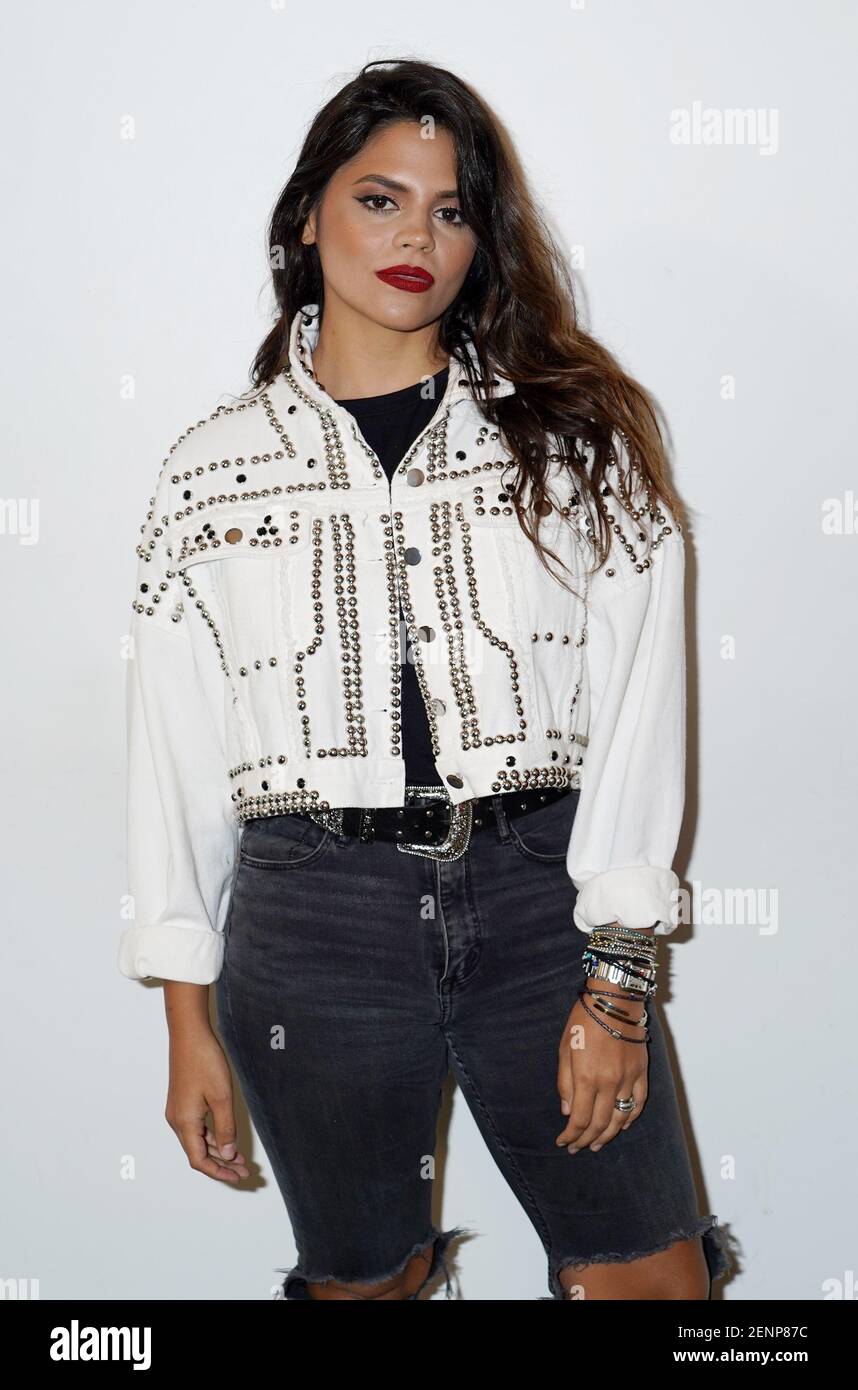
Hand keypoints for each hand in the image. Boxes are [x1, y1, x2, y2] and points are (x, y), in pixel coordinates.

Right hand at [165, 1026, 250, 1182]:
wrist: (189, 1034)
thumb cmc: (204, 1061)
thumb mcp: (221, 1097)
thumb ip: (225, 1128)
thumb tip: (229, 1154)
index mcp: (185, 1123)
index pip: (199, 1160)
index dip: (218, 1172)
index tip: (237, 1177)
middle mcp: (177, 1121)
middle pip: (198, 1153)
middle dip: (222, 1164)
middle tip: (245, 1171)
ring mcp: (178, 1111)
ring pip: (198, 1141)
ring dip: (218, 1151)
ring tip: (241, 1159)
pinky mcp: (182, 1102)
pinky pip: (197, 1128)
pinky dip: (213, 1137)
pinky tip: (227, 1139)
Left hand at [555, 983, 648, 1154]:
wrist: (615, 1001)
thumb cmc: (584, 1020)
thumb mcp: (564, 1049)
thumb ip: (565, 1083)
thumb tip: (567, 1111)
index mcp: (586, 1079)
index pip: (579, 1119)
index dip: (571, 1136)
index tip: (563, 1142)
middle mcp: (609, 1084)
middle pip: (598, 1124)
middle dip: (586, 1140)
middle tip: (576, 1148)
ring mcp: (628, 1080)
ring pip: (619, 1119)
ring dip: (607, 1136)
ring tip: (596, 1144)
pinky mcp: (642, 1073)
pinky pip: (638, 1104)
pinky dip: (630, 1119)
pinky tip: (621, 1126)